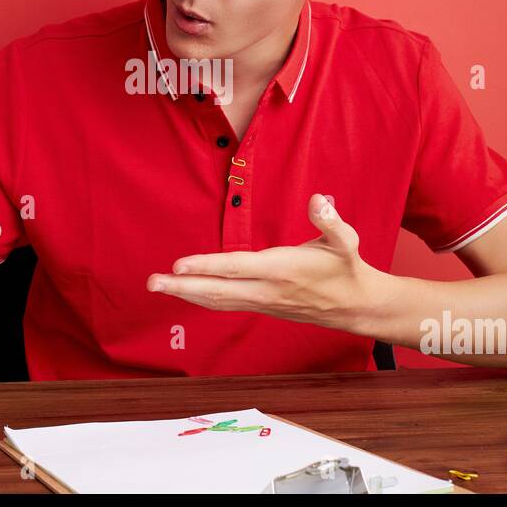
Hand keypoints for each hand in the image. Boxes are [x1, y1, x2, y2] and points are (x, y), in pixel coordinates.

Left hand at [146, 194, 382, 333]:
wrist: (355, 306)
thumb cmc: (347, 267)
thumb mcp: (346, 240)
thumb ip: (330, 220)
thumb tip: (320, 200)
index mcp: (281, 269)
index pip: (237, 267)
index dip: (206, 266)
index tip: (179, 264)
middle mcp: (266, 289)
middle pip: (218, 290)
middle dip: (182, 286)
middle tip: (151, 281)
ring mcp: (262, 302)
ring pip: (218, 301)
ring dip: (185, 293)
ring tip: (157, 286)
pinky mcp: (261, 306)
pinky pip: (225, 304)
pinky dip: (201, 299)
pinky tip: (184, 293)